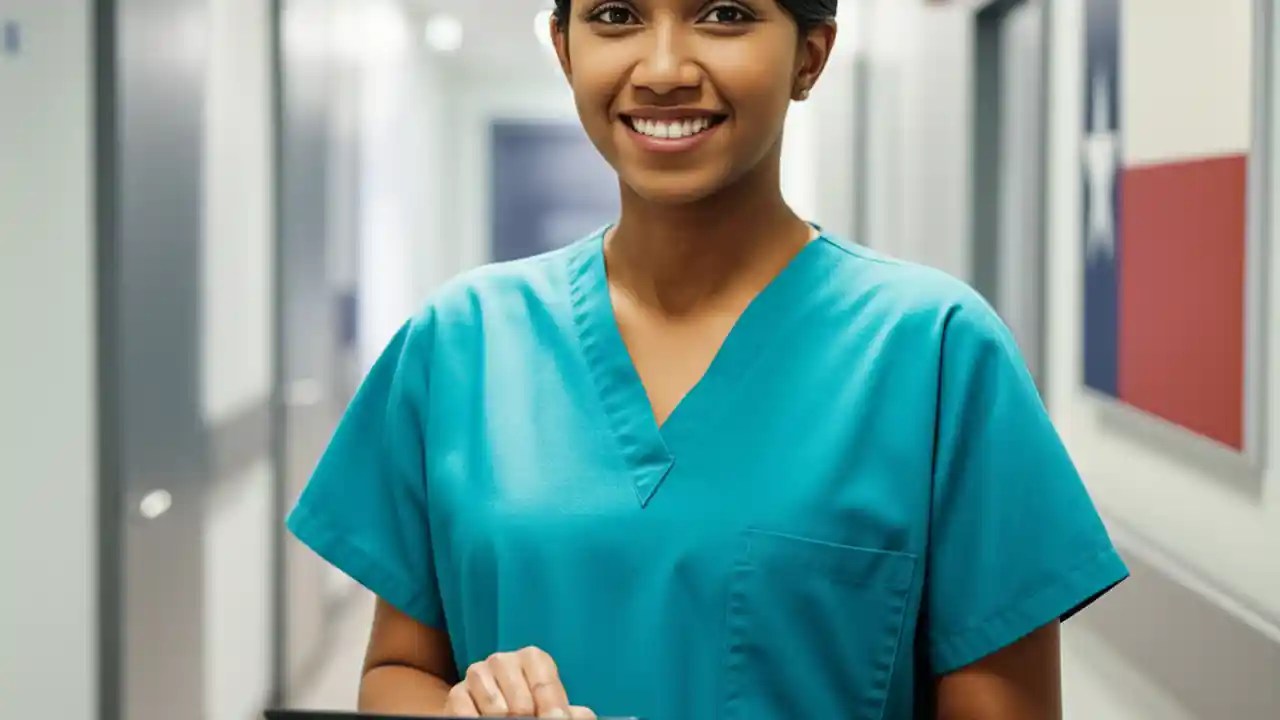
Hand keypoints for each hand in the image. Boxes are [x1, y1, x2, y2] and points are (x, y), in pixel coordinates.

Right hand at [443, 646, 595, 717]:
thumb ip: (573, 713)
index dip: (552, 707)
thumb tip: (580, 717)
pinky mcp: (456, 694)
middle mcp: (503, 660)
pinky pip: (465, 710)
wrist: (501, 714)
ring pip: (494, 706)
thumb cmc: (532, 710)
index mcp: (532, 659)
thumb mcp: (555, 710)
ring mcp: (477, 674)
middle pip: (519, 699)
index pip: (544, 682)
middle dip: (527, 718)